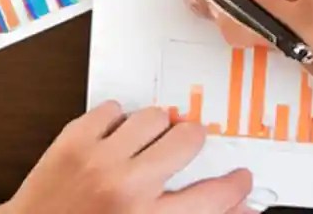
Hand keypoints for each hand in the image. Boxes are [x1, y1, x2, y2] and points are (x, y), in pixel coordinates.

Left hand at [0, 101, 256, 213]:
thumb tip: (239, 210)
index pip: (214, 197)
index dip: (234, 186)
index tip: (238, 179)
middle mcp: (128, 189)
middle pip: (189, 139)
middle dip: (190, 144)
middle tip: (178, 153)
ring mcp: (100, 161)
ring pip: (155, 117)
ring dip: (154, 130)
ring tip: (142, 147)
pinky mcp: (74, 140)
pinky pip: (114, 109)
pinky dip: (116, 122)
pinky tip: (112, 141)